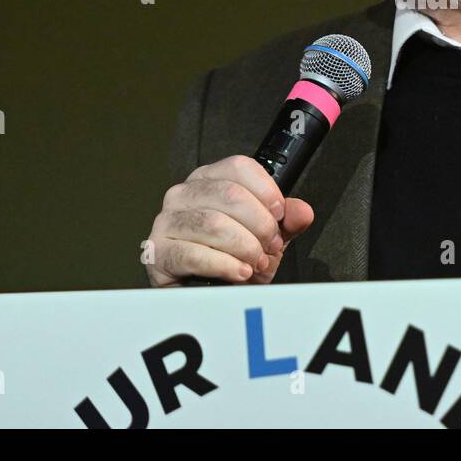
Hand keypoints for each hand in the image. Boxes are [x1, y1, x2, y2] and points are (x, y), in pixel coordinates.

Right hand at [145, 154, 314, 285]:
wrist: (204, 293)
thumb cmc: (230, 257)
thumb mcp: (265, 236)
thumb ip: (286, 221)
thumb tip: (302, 212)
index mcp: (208, 180)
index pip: (238, 167)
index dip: (266, 191)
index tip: (280, 214)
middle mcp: (184, 194)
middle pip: (230, 195)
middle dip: (260, 225)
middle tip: (270, 246)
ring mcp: (167, 221)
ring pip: (214, 224)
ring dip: (244, 247)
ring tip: (255, 262)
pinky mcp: (158, 252)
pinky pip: (195, 254)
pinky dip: (224, 265)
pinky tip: (239, 272)